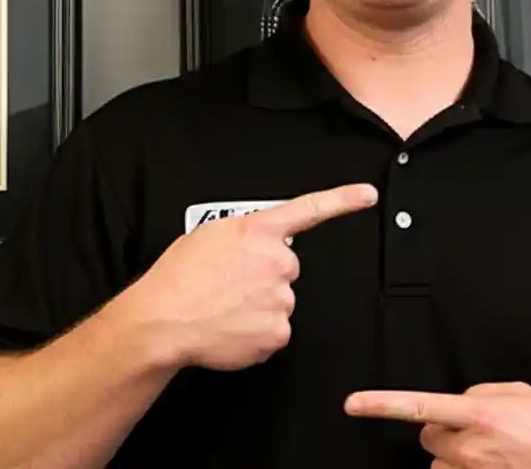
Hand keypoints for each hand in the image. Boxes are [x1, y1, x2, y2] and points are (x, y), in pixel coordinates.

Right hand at [127, 183, 378, 370]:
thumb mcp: (208, 236)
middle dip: (265, 277)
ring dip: (258, 306)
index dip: (343, 201)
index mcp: (258, 232)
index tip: (367, 195)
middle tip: (231, 286)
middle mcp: (277, 261)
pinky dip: (255, 334)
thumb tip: (254, 248)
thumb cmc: (177, 278)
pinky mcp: (278, 332)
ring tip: (225, 307)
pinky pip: (273, 332)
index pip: (309, 210)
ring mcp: (281, 298)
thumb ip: (243, 237)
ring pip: (279, 302)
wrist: (162, 320)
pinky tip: (230, 327)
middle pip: (285, 269)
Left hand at [344, 382, 530, 468]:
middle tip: (476, 432)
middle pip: (429, 438)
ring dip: (457, 458)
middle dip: (444, 432)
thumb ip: (479, 393)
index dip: (381, 404)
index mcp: (480, 415)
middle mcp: (472, 448)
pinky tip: (496, 465)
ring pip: (441, 465)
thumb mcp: (519, 393)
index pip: (419, 406)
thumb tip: (458, 401)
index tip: (353, 404)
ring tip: (494, 454)